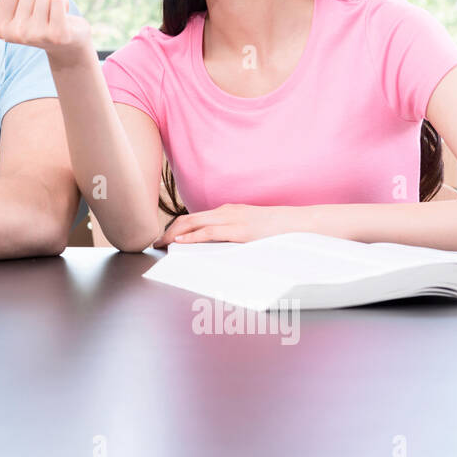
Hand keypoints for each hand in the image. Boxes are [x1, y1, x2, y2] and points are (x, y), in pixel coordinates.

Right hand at [0, 0, 91, 66]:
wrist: (65, 44)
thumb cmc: (39, 20)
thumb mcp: (17, 8)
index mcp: (2, 28)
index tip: (27, 1)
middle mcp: (16, 34)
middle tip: (43, 6)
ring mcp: (37, 35)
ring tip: (53, 10)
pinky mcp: (58, 35)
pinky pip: (58, 0)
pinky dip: (63, 2)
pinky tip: (63, 15)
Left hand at [154, 204, 307, 246]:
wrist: (301, 223)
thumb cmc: (279, 229)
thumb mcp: (252, 228)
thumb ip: (236, 233)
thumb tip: (221, 246)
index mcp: (229, 211)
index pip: (195, 217)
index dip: (176, 227)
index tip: (164, 238)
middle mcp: (227, 211)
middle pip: (188, 218)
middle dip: (168, 230)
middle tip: (155, 243)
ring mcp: (233, 219)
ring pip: (194, 223)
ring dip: (174, 234)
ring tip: (160, 244)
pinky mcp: (240, 230)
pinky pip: (210, 233)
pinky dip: (191, 237)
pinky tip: (180, 242)